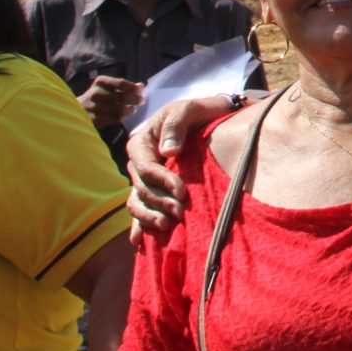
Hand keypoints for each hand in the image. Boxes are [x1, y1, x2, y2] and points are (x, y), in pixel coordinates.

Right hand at [78, 76, 143, 128]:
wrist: (77, 109)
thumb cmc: (99, 96)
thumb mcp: (109, 87)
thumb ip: (125, 86)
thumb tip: (142, 86)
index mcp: (101, 81)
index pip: (121, 83)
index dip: (133, 88)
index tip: (141, 92)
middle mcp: (96, 93)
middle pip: (123, 97)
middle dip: (135, 100)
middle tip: (141, 102)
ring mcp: (93, 107)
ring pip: (120, 110)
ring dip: (130, 110)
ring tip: (132, 109)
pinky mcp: (93, 119)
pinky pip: (114, 120)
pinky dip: (121, 118)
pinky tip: (121, 116)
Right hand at [124, 93, 249, 238]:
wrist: (213, 119)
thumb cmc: (201, 112)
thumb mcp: (190, 109)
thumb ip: (177, 125)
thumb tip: (168, 151)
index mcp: (142, 142)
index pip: (145, 167)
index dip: (161, 181)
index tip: (182, 191)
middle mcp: (138, 163)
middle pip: (142, 188)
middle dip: (160, 202)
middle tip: (181, 212)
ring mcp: (145, 179)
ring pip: (138, 202)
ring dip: (149, 217)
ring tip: (166, 226)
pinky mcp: (155, 191)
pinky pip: (142, 209)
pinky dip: (140, 224)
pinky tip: (140, 241)